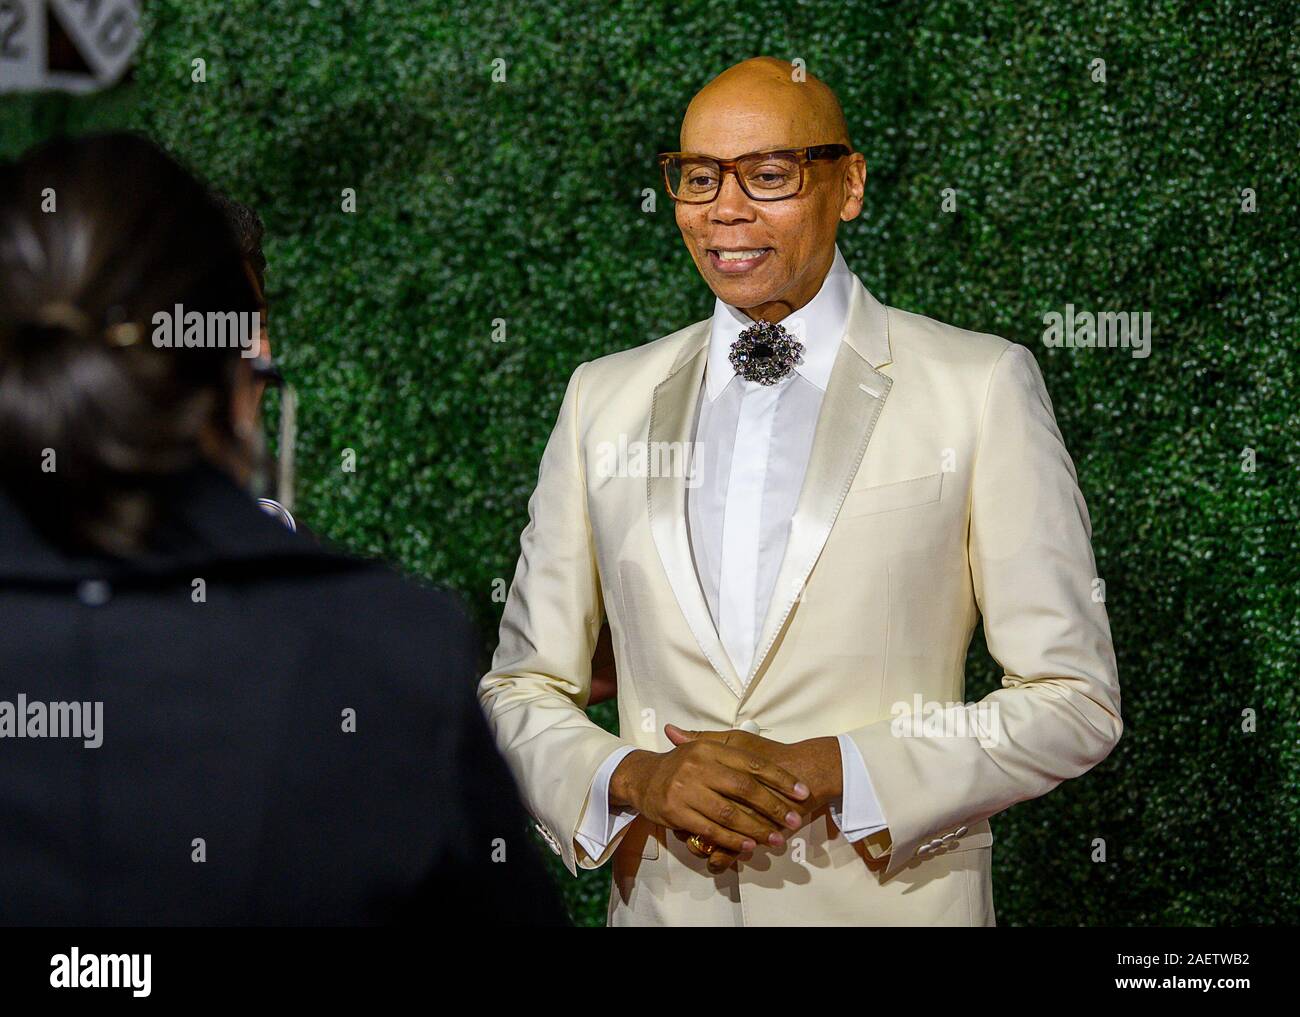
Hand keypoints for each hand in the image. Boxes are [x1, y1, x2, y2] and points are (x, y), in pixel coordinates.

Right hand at [610, 725, 810, 872]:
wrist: (642, 777)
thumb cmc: (682, 763)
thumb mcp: (704, 748)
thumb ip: (732, 749)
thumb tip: (770, 754)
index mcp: (710, 749)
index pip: (753, 764)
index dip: (780, 778)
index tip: (802, 792)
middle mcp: (699, 766)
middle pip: (745, 789)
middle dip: (773, 807)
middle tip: (794, 820)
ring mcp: (686, 789)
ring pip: (730, 813)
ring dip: (756, 829)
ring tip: (776, 839)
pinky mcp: (677, 812)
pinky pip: (711, 830)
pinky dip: (732, 840)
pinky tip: (748, 846)